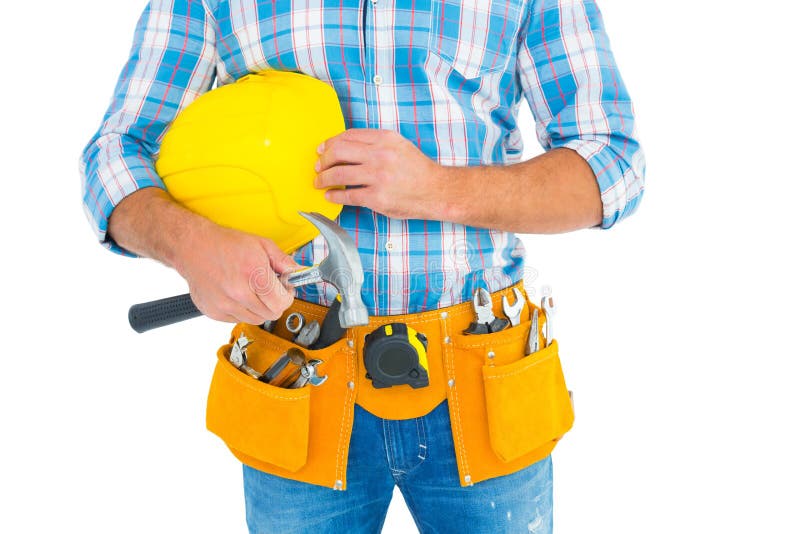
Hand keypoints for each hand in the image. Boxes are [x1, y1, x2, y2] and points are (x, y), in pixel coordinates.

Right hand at [173, 220, 297, 324]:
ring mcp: (225, 304)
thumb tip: (296, 272)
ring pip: (256, 320)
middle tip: (270, 289)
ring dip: (259, 308)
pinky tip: (238, 295)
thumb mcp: (261, 244)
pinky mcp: (214, 312)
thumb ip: (282, 260)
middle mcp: (239, 292)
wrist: (193, 246)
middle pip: (271, 314)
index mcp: (254, 274)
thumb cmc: (225, 244)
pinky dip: (242, 310)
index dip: (287, 296)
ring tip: (252, 291)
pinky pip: (238, 320)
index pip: (282, 303)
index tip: (285, 290)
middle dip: (275, 303)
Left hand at [314, 129, 446, 218]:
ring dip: (323, 178)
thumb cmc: (417, 169)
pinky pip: (347, 195)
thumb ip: (375, 142)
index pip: (348, 136)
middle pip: (338, 152)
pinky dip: (334, 195)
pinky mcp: (377, 197)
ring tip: (319, 182)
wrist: (436, 190)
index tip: (322, 149)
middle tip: (318, 166)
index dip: (330, 142)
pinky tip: (330, 195)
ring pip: (339, 174)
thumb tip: (345, 146)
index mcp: (384, 139)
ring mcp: (378, 177)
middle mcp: (380, 155)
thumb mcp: (399, 145)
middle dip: (323, 159)